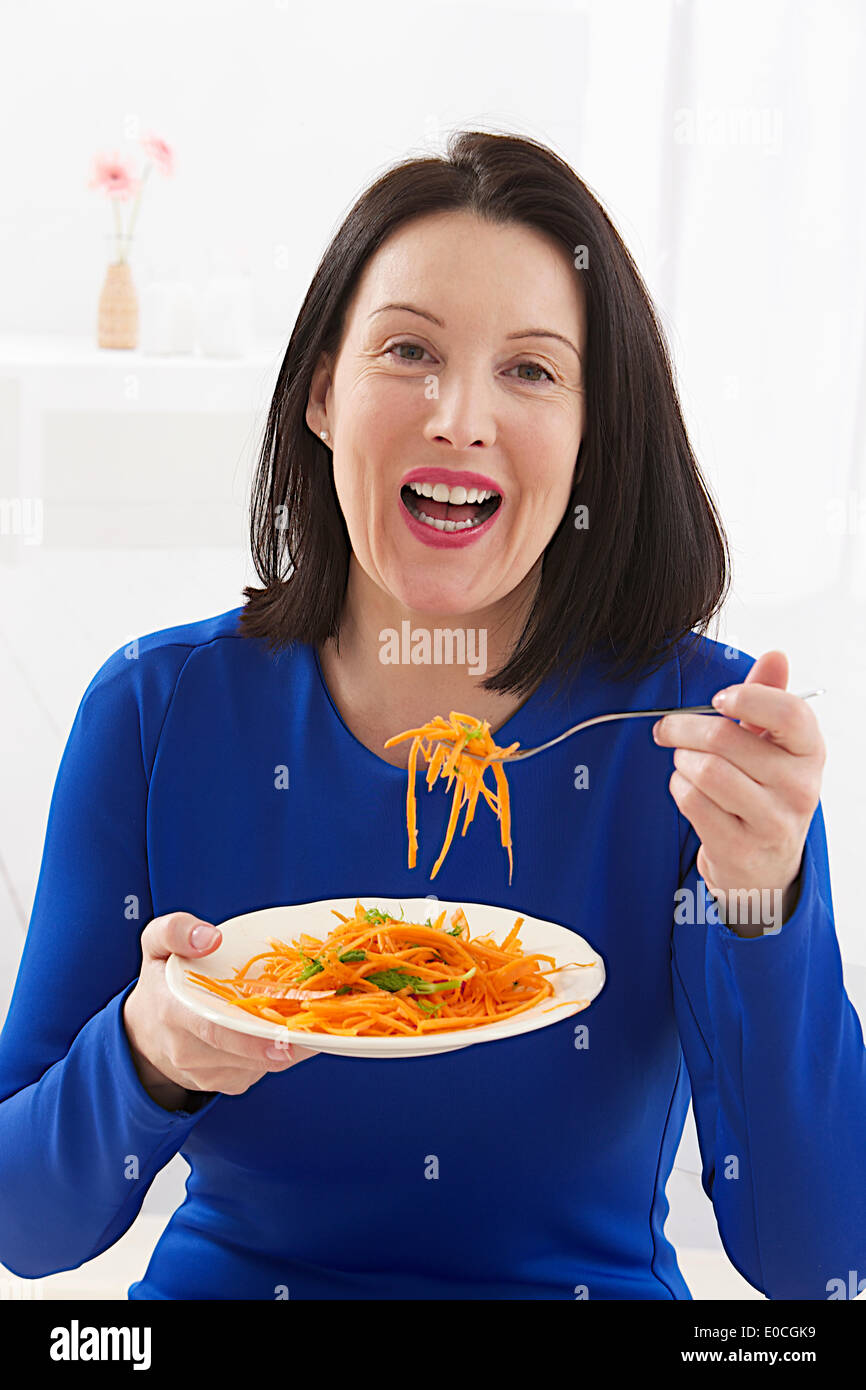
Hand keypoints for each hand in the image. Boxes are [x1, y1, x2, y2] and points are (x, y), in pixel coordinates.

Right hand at [123, 911, 318, 1107]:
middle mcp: (188, 1051)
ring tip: (310, 1017)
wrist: (143, 1034)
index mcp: (173, 1012)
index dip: (252, 1038)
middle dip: (286, 1038)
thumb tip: (210, 937)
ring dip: (289, 1045)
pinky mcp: (227, 1084)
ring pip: (261, 1064)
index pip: (214, 1030)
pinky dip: (281, 1052)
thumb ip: (175, 930)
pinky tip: (290, 1029)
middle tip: (321, 1019)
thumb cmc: (159, 983)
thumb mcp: (155, 945)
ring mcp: (208, 1074)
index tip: (286, 1037)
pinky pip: (262, 1071)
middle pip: (247, 1052)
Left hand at [653, 651, 825, 934]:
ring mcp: (772, 821)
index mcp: (811, 752)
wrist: (764, 866)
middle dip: (684, 728)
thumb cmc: (765, 792)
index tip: (719, 698)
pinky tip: (687, 787)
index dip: (748, 697)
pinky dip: (678, 787)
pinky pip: (691, 800)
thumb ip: (769, 697)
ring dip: (681, 760)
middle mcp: (799, 787)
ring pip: (705, 769)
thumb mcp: (774, 746)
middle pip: (725, 738)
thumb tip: (775, 656)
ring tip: (684, 761)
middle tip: (668, 728)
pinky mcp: (739, 847)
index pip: (789, 713)